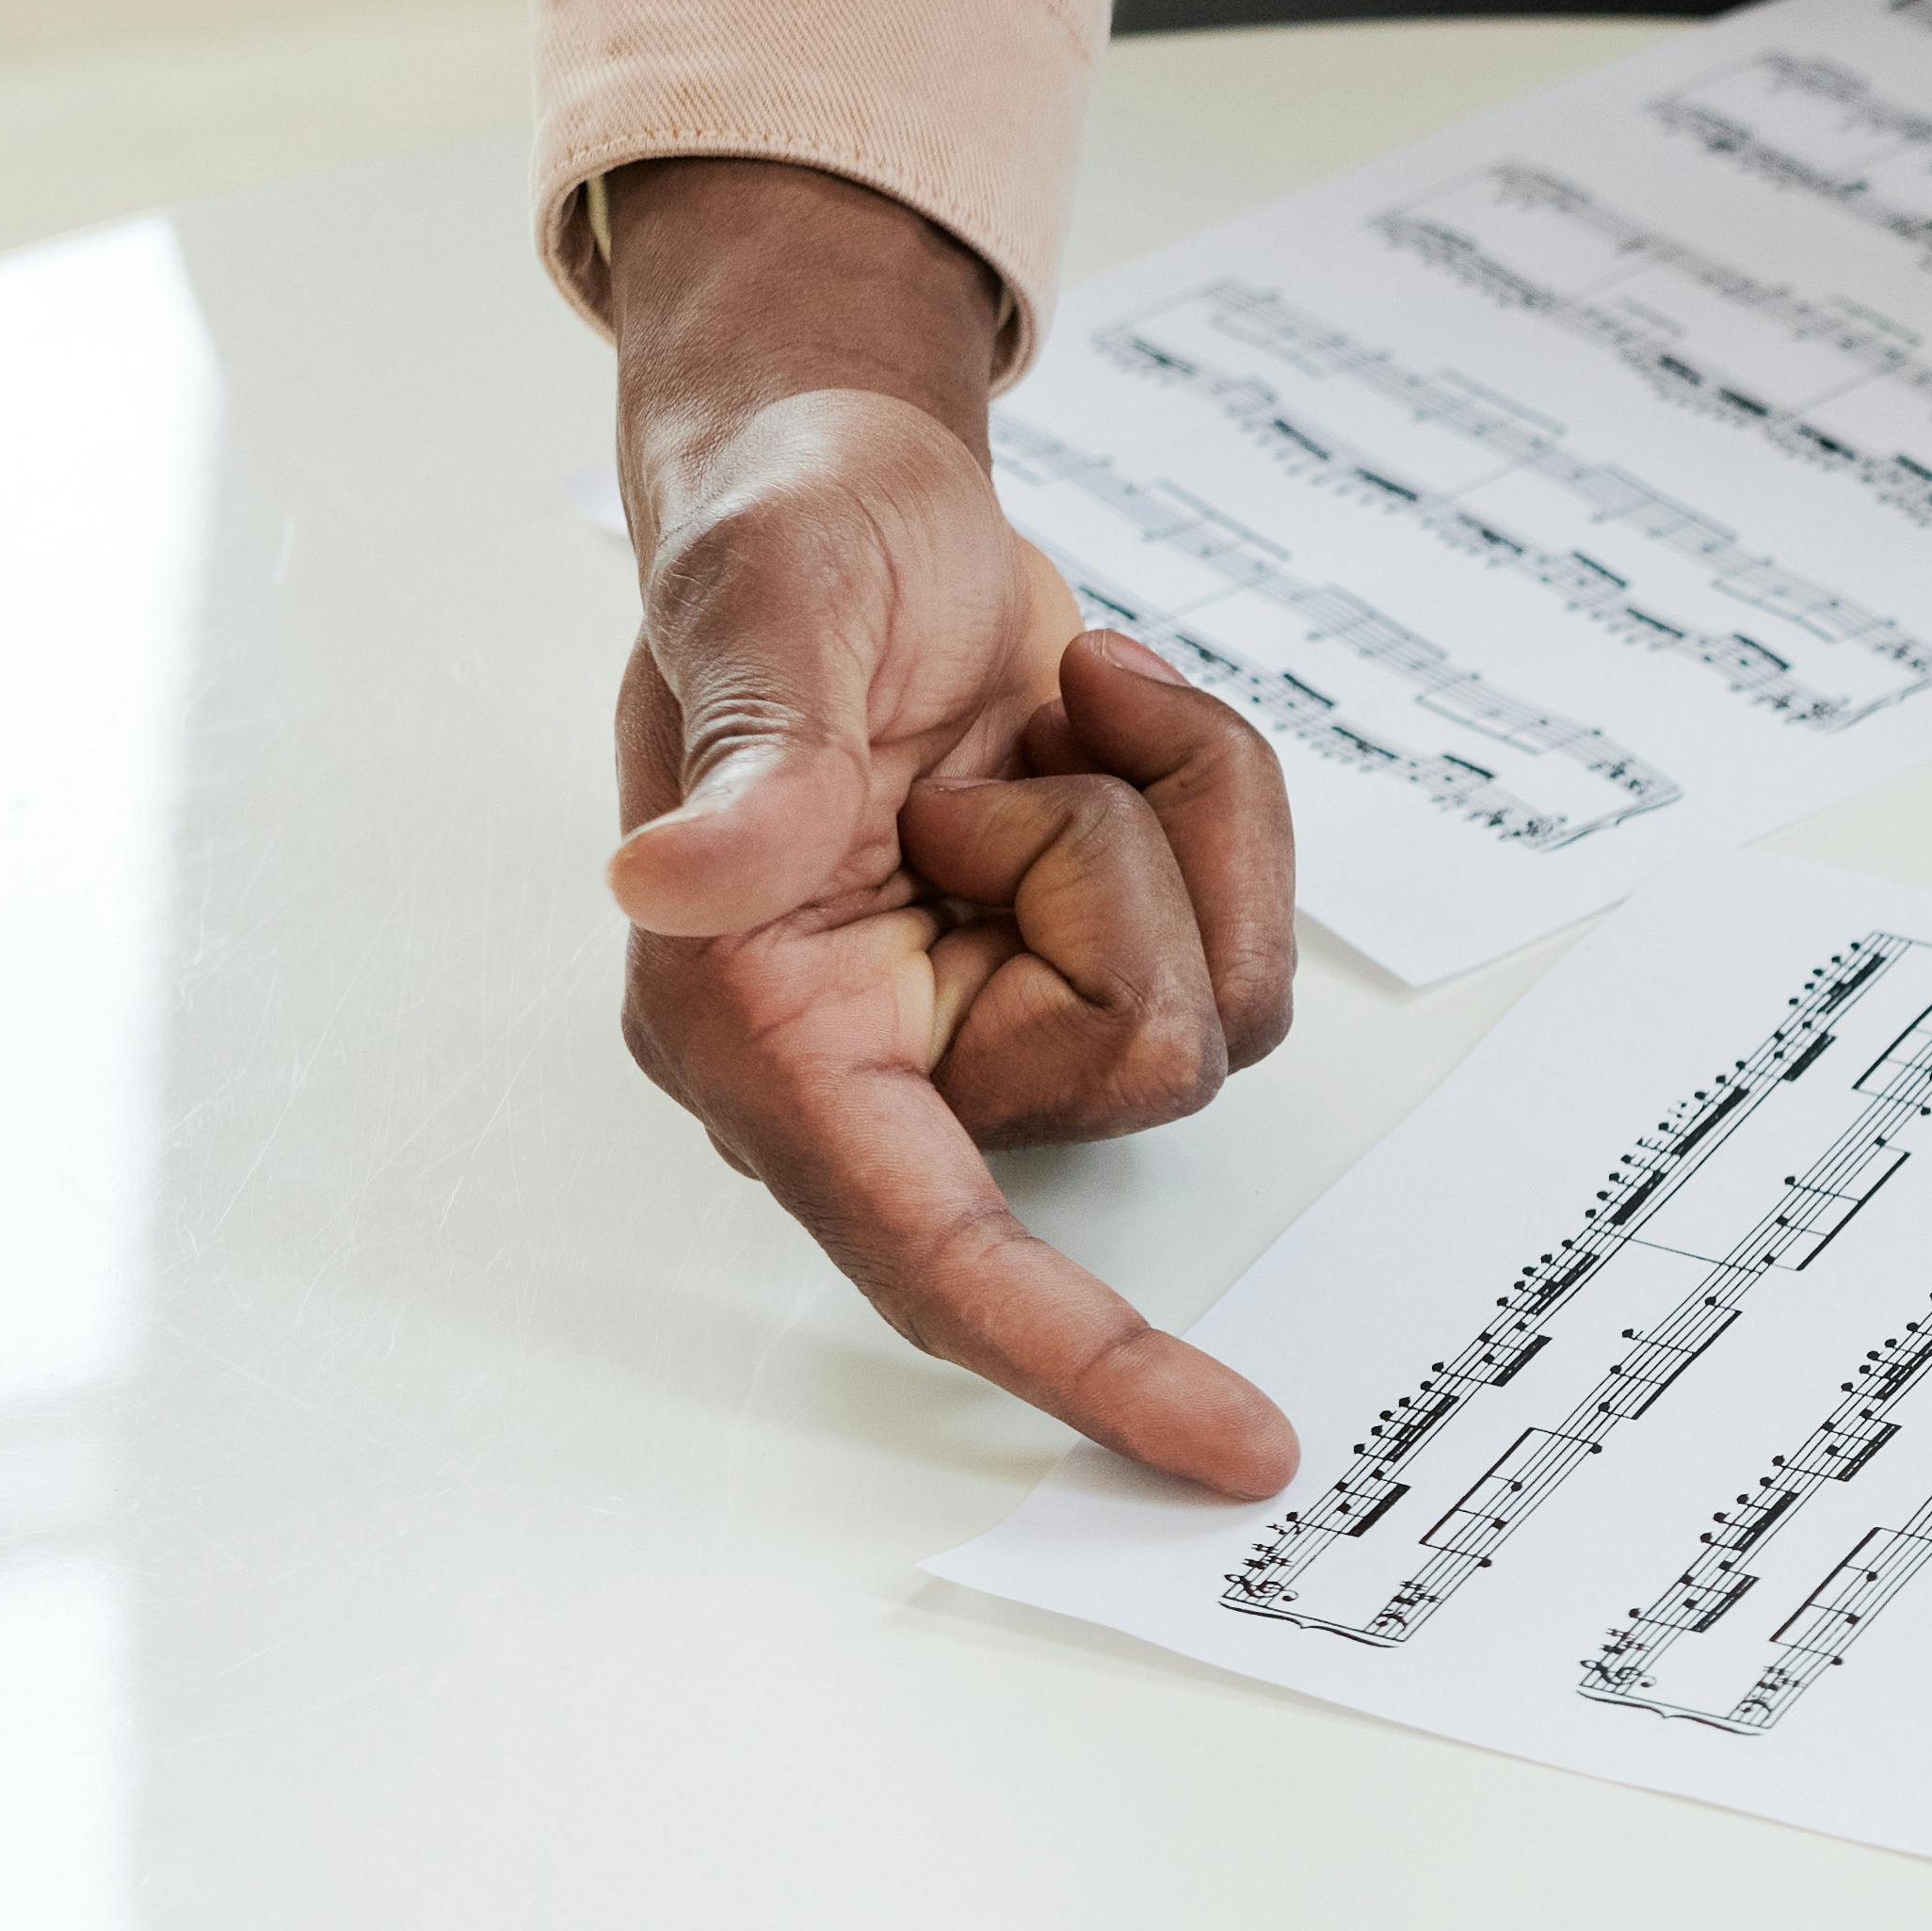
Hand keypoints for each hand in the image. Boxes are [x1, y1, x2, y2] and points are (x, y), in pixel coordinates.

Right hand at [602, 157, 1300, 1495]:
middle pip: (1138, 1069)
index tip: (1230, 1447)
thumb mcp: (765, 607)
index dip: (1086, 1360)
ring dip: (1170, 822)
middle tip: (988, 759)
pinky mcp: (1095, 964)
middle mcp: (880, 1061)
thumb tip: (676, 886)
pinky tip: (1091, 720)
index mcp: (764, 1025)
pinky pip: (1255, 939)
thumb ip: (748, 761)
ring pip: (1218, 1007)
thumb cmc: (783, 543)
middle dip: (1115, 875)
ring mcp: (996, 1019)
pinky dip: (1211, 801)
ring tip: (1038, 726)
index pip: (935, 1253)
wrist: (849, 482)